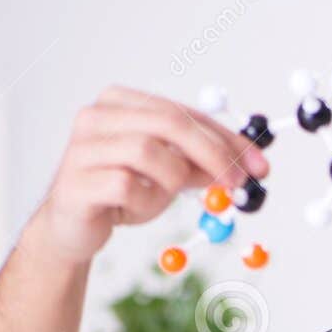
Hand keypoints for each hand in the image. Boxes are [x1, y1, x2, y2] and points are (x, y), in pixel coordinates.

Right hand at [27, 85, 269, 264]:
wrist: (72, 228)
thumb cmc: (121, 194)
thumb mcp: (169, 177)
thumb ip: (201, 166)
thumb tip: (246, 167)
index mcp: (121, 103)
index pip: (184, 112)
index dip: (226, 138)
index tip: (259, 165)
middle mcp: (97, 115)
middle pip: (169, 123)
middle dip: (213, 153)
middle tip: (238, 182)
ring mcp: (82, 146)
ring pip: (149, 151)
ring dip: (173, 180)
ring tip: (164, 197)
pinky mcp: (76, 180)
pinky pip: (127, 185)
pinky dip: (144, 201)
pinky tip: (134, 208)